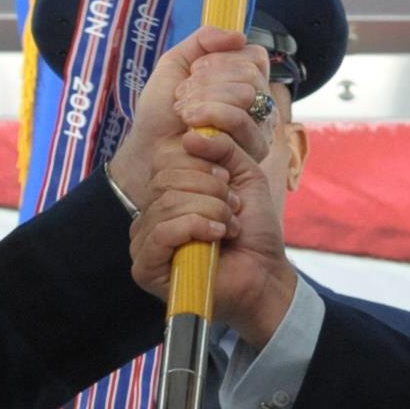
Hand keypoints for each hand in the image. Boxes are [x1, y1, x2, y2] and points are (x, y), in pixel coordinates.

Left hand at [105, 27, 272, 201]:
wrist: (149, 148)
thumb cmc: (162, 111)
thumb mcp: (176, 62)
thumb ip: (204, 40)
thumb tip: (239, 36)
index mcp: (244, 80)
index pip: (254, 56)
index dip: (221, 59)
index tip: (194, 71)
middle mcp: (259, 103)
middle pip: (250, 74)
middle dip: (208, 82)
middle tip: (182, 96)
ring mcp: (260, 126)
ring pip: (246, 95)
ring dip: (206, 100)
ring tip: (184, 114)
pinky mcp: (254, 150)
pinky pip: (240, 120)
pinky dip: (209, 118)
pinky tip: (192, 130)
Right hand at [129, 132, 296, 345]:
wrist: (265, 274)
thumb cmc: (252, 230)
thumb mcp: (243, 176)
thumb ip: (222, 147)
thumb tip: (190, 134)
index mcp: (165, 192)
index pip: (165, 158)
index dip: (201, 163)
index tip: (229, 182)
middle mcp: (149, 215)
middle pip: (165, 179)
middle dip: (210, 189)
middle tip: (233, 209)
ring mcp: (144, 242)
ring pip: (167, 203)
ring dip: (210, 210)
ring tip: (229, 226)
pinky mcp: (145, 268)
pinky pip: (162, 230)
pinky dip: (196, 227)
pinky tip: (217, 236)